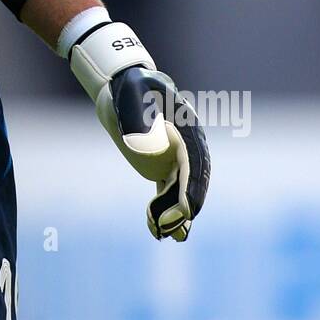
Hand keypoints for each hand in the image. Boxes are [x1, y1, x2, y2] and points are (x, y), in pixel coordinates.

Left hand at [68, 20, 210, 240]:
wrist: (124, 85)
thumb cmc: (130, 84)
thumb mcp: (132, 92)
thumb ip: (138, 113)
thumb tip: (142, 144)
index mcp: (188, 129)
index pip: (195, 162)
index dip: (193, 187)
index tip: (187, 208)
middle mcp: (187, 146)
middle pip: (192, 181)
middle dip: (185, 206)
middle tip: (169, 227)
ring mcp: (176, 157)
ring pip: (181, 191)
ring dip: (176, 214)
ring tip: (165, 235)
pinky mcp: (162, 165)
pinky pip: (168, 191)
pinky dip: (164, 210)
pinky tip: (157, 230)